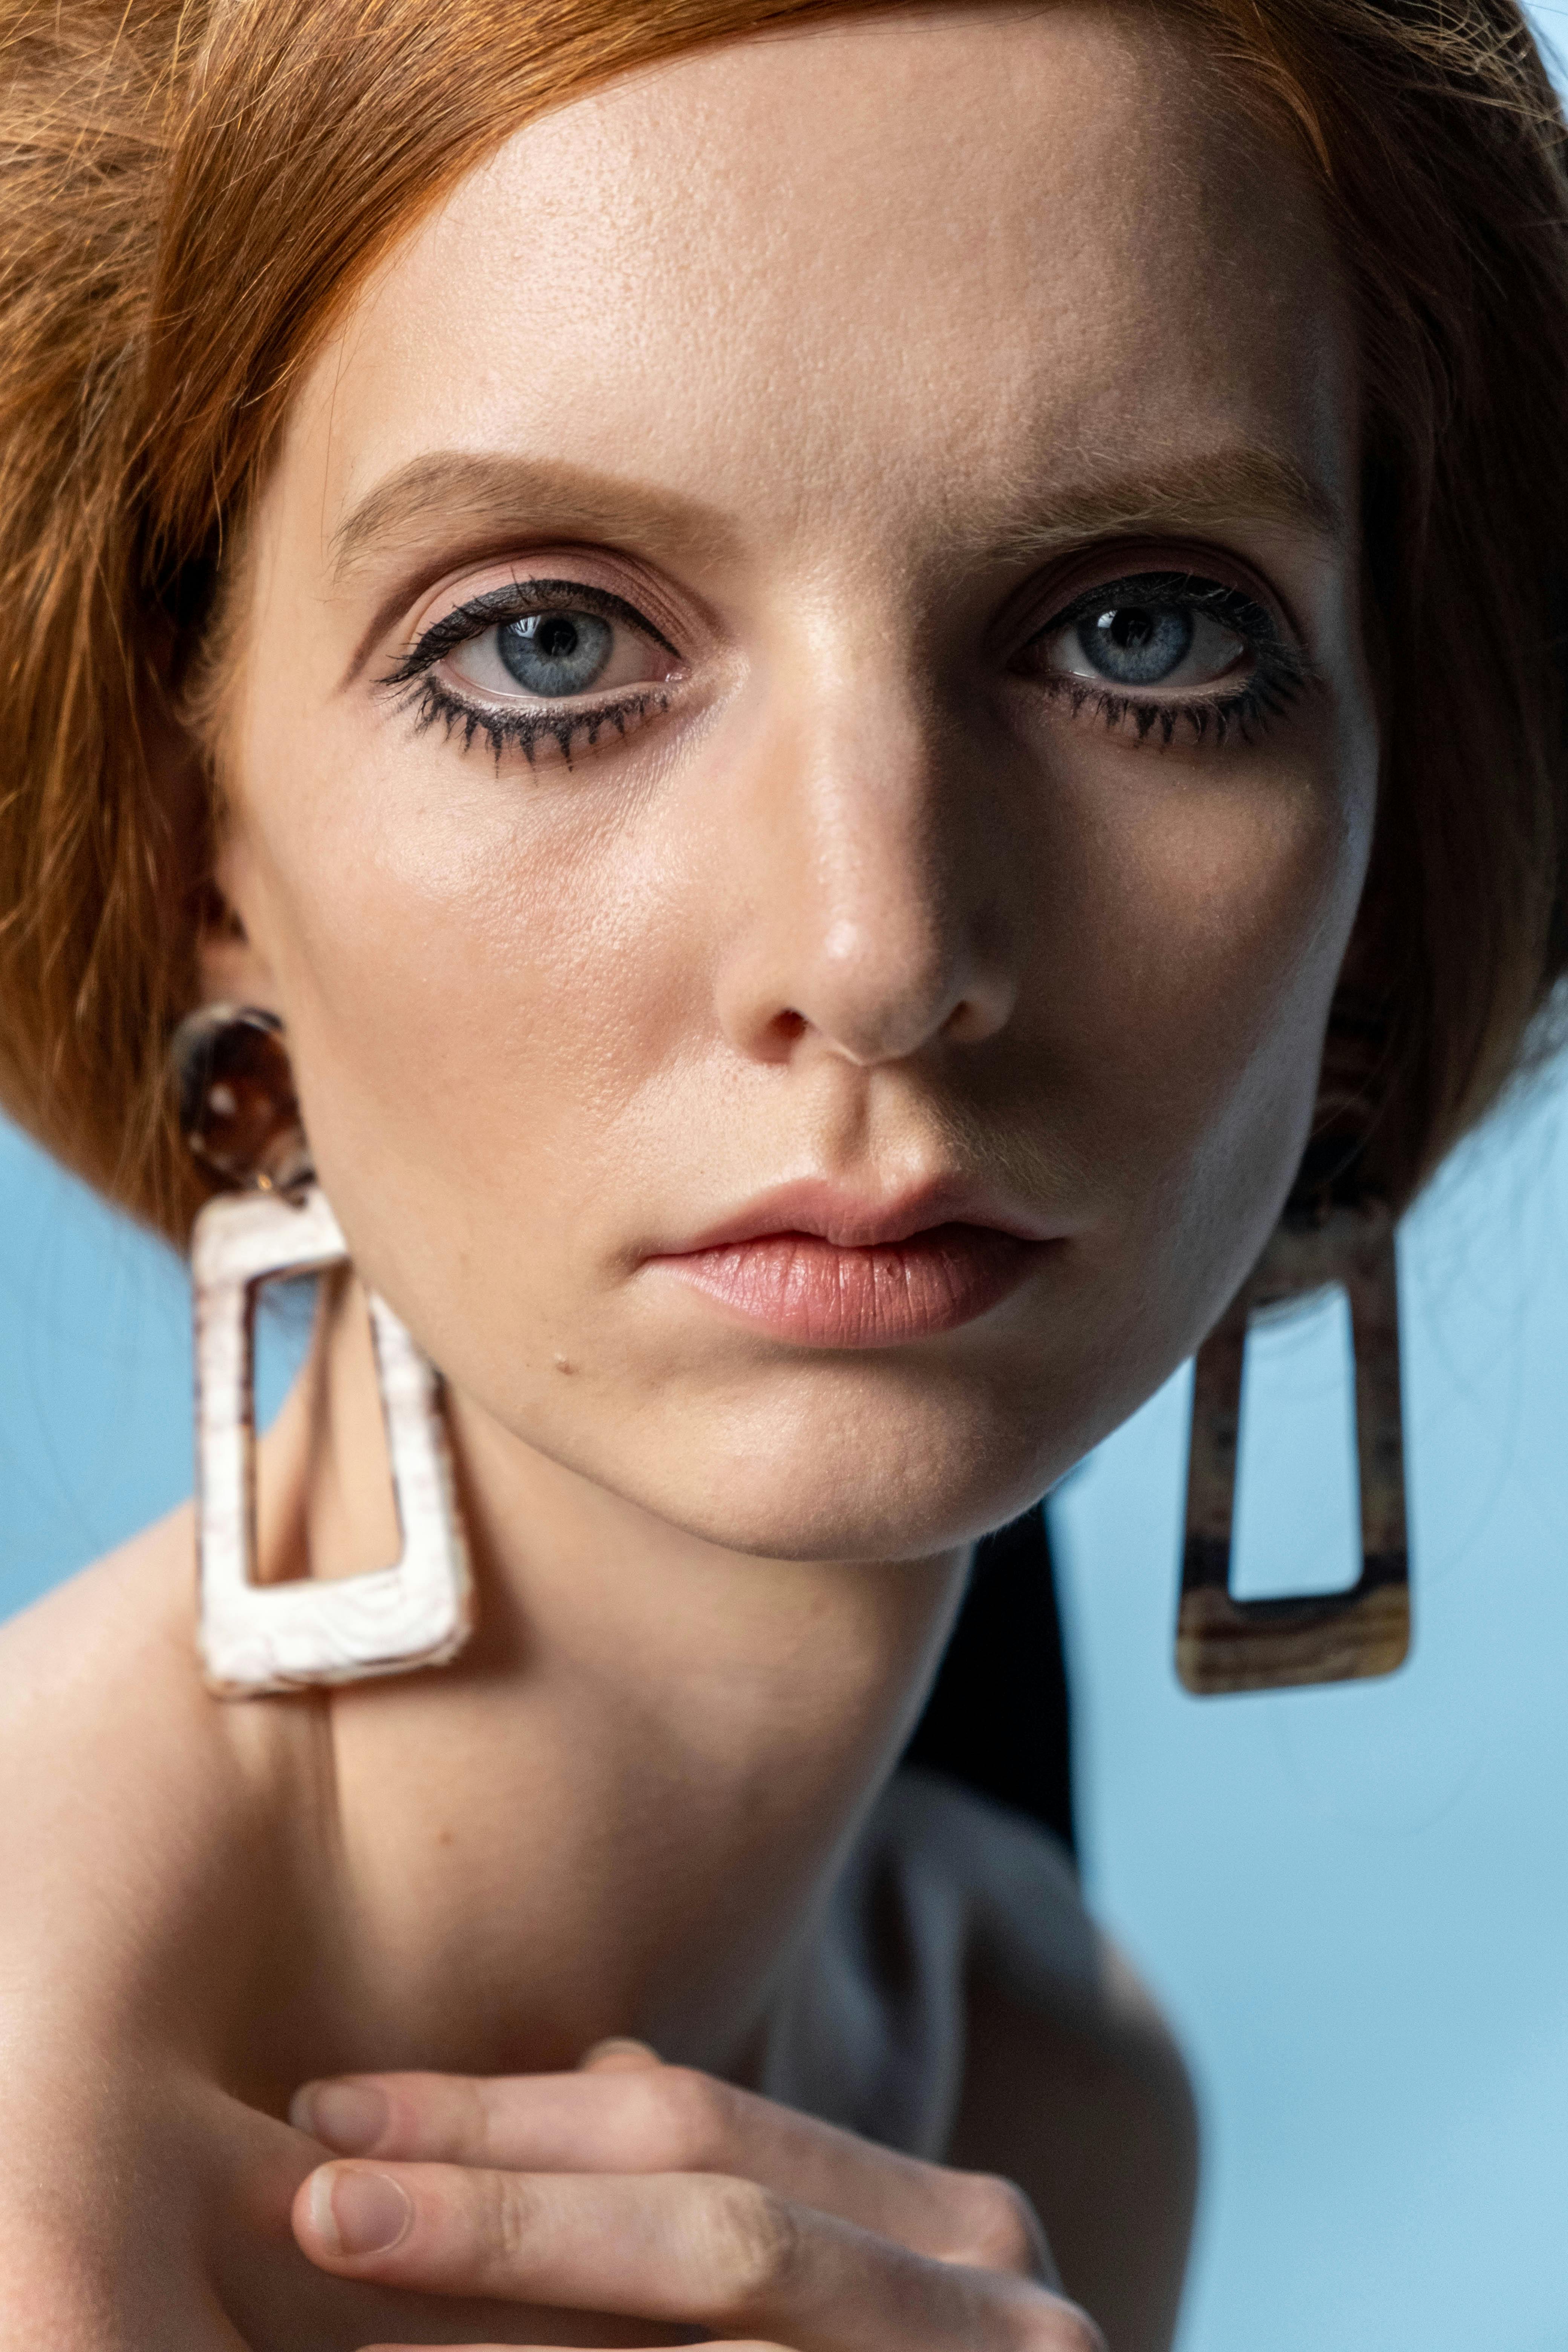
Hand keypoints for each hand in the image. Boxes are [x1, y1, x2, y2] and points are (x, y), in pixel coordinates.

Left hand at [288, 2040, 1103, 2351]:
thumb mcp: (847, 2288)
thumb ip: (739, 2188)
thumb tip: (599, 2058)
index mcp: (953, 2227)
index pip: (694, 2122)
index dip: (505, 2112)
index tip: (328, 2109)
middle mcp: (992, 2312)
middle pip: (711, 2232)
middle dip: (498, 2216)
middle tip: (320, 2202)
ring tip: (345, 2351)